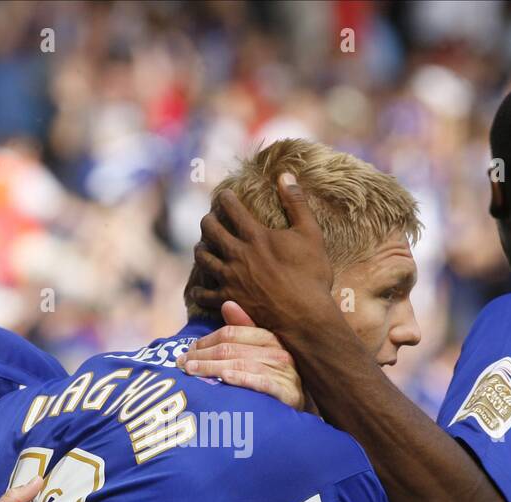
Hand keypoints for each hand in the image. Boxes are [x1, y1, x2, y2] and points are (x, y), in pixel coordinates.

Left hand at [178, 310, 306, 409]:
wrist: (302, 409)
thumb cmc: (276, 380)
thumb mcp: (261, 353)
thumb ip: (244, 330)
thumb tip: (227, 304)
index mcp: (270, 339)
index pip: (232, 334)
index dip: (206, 341)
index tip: (187, 351)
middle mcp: (279, 353)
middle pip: (232, 349)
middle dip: (203, 355)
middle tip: (181, 364)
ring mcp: (285, 373)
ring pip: (241, 365)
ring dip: (212, 367)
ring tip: (191, 371)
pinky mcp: (288, 394)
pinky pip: (262, 383)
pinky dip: (243, 379)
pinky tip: (225, 378)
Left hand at [190, 174, 337, 333]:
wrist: (306, 317)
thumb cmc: (311, 276)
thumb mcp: (311, 234)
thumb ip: (297, 203)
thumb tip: (285, 175)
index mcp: (255, 236)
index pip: (231, 208)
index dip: (224, 198)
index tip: (223, 195)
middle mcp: (237, 255)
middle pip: (210, 229)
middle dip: (208, 220)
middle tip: (210, 219)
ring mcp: (230, 279)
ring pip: (203, 258)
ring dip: (201, 249)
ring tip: (203, 246)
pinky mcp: (228, 302)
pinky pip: (203, 294)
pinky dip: (199, 289)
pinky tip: (199, 287)